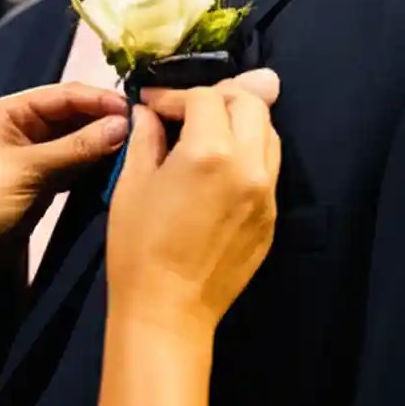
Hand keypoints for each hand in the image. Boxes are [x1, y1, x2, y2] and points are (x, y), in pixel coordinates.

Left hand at [0, 83, 129, 293]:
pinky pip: (78, 163)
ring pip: (80, 139)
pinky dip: (96, 164)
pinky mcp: (45, 179)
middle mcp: (26, 125)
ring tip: (138, 146)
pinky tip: (119, 166)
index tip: (135, 110)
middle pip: (76, 114)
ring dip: (104, 142)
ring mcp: (37, 153)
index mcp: (14, 110)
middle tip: (144, 128)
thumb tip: (124, 125)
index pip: (66, 95)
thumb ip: (78, 147)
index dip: (100, 100)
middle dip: (106, 120)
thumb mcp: (31, 170)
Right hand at [106, 75, 281, 336]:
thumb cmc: (139, 248)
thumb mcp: (132, 184)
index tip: (153, 103)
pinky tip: (222, 163)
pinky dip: (249, 152)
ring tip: (210, 129)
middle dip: (219, 95)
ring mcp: (267, 192)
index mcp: (210, 152)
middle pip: (250, 103)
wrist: (169, 310)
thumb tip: (149, 111)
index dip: (175, 95)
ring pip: (269, 132)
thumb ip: (146, 137)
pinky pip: (269, 167)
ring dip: (242, 119)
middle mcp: (249, 165)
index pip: (204, 98)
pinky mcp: (272, 216)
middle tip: (188, 107)